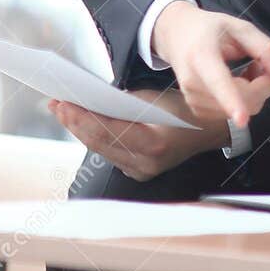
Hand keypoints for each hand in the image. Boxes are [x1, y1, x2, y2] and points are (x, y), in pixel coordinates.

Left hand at [48, 87, 238, 181]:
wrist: (212, 129)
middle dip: (75, 122)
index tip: (63, 103)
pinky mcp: (137, 172)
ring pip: (101, 150)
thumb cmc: (190, 109)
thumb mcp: (157, 99)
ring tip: (63, 112)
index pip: (107, 132)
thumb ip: (124, 104)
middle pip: (99, 143)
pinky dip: (95, 138)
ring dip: (81, 130)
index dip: (82, 118)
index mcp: (154, 145)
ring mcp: (141, 171)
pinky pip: (109, 154)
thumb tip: (91, 101)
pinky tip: (82, 125)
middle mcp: (145, 164)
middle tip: (57, 105)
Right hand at [151, 1, 269, 126]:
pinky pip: (235, 112)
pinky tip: (239, 81)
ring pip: (244, 108)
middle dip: (265, 84)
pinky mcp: (198, 110)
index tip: (241, 120)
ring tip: (247, 68)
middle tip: (260, 62)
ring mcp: (193, 100)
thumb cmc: (211, 29)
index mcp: (202, 56)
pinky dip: (246, 99)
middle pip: (244, 99)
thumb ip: (266, 49)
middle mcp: (193, 83)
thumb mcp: (241, 28)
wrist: (176, 36)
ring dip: (256, 90)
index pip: (218, 82)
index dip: (232, 101)